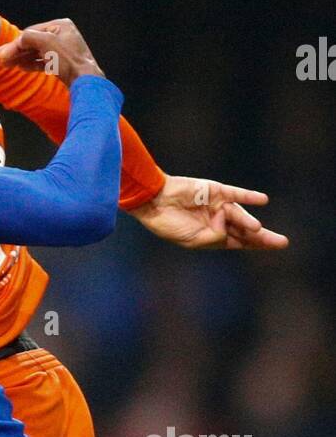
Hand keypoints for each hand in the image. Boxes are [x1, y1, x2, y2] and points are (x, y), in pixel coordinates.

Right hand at [0, 18, 103, 85]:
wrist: (85, 81)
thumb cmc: (68, 60)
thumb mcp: (45, 42)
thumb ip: (27, 38)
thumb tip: (15, 42)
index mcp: (61, 25)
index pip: (31, 32)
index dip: (16, 44)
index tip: (2, 53)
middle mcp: (63, 35)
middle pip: (33, 43)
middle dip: (16, 52)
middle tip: (0, 59)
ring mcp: (64, 50)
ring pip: (38, 53)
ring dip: (22, 58)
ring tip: (7, 64)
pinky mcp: (64, 64)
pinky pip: (44, 62)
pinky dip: (32, 64)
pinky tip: (21, 67)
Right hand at [130, 175, 288, 249]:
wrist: (153, 202)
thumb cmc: (169, 224)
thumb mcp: (193, 240)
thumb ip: (214, 237)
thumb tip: (228, 226)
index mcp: (212, 236)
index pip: (240, 242)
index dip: (258, 245)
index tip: (276, 246)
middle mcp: (218, 220)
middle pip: (246, 230)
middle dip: (263, 238)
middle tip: (282, 242)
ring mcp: (217, 205)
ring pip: (239, 214)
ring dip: (248, 222)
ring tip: (257, 229)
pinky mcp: (214, 190)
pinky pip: (235, 194)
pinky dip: (248, 197)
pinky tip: (262, 200)